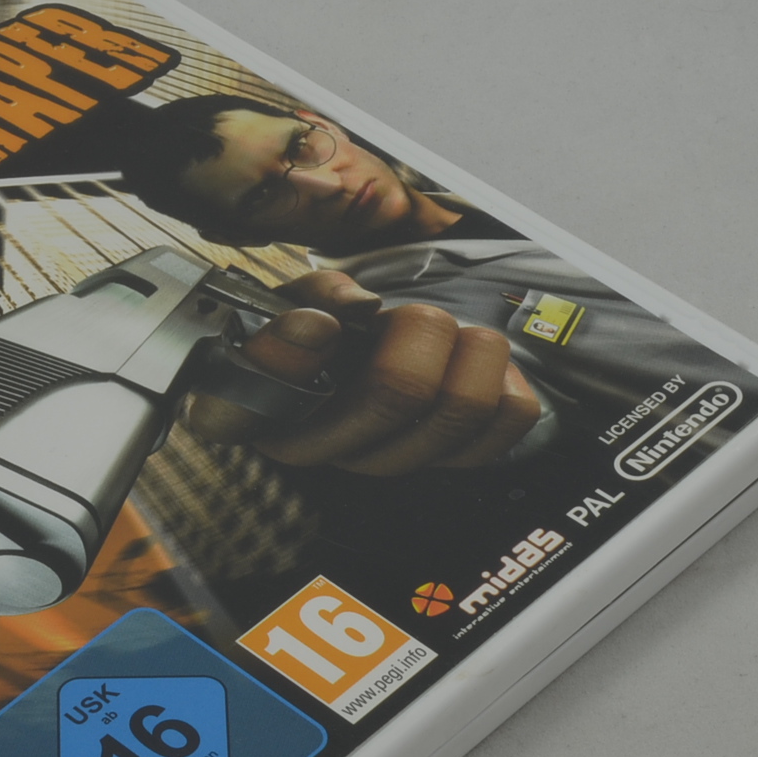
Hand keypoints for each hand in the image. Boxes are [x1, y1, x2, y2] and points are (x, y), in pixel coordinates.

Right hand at [185, 271, 542, 474]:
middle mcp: (320, 449)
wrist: (351, 360)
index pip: (246, 409)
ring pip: (464, 406)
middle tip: (409, 315)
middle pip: (398, 392)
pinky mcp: (446, 458)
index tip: (316, 321)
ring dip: (469, 349)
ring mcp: (384, 461)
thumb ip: (314, 296)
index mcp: (256, 411)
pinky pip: (511, 420)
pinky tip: (474, 366)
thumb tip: (358, 309)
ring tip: (450, 337)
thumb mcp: (294, 300)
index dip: (286, 358)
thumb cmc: (316, 328)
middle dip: (420, 328)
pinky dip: (507, 379)